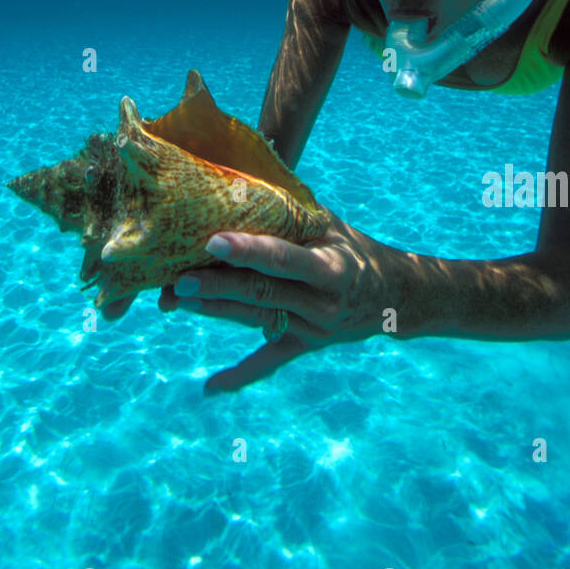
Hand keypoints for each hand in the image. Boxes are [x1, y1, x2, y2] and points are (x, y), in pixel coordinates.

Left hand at [159, 214, 388, 392]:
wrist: (395, 295)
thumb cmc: (353, 247)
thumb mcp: (331, 223)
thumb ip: (292, 209)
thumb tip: (243, 180)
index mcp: (330, 268)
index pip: (283, 258)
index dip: (248, 251)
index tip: (212, 242)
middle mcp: (321, 303)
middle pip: (261, 293)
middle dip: (217, 286)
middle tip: (179, 279)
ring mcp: (311, 330)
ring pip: (254, 319)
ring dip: (214, 309)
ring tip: (175, 299)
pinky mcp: (303, 346)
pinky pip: (269, 362)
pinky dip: (240, 375)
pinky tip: (210, 388)